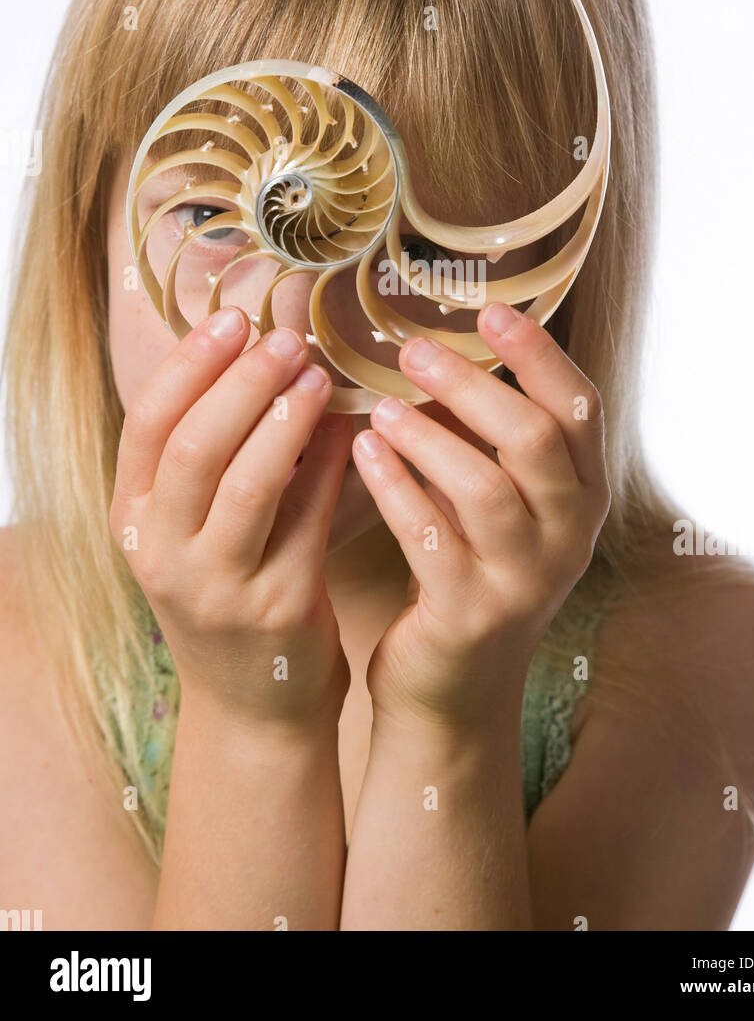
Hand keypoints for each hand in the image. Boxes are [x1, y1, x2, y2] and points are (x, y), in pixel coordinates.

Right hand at [109, 307, 353, 732]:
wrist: (255, 701)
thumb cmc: (231, 587)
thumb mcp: (194, 525)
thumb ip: (215, 451)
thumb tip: (265, 348)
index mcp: (133, 518)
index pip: (147, 423)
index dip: (191, 364)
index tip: (234, 318)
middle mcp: (160, 552)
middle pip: (194, 446)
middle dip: (243, 382)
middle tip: (286, 339)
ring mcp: (216, 586)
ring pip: (248, 483)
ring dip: (286, 419)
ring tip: (319, 376)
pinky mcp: (276, 609)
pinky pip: (308, 520)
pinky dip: (332, 468)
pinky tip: (353, 433)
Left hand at [351, 302, 611, 732]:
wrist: (454, 687)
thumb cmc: (468, 565)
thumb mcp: (495, 497)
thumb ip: (485, 433)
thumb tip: (437, 340)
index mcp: (583, 493)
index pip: (581, 408)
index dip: (540, 355)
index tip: (490, 310)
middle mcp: (568, 534)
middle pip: (535, 439)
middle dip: (471, 387)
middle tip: (410, 351)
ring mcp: (525, 579)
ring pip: (484, 489)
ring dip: (426, 437)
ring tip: (377, 408)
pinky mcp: (471, 614)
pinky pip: (431, 539)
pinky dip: (395, 488)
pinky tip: (361, 453)